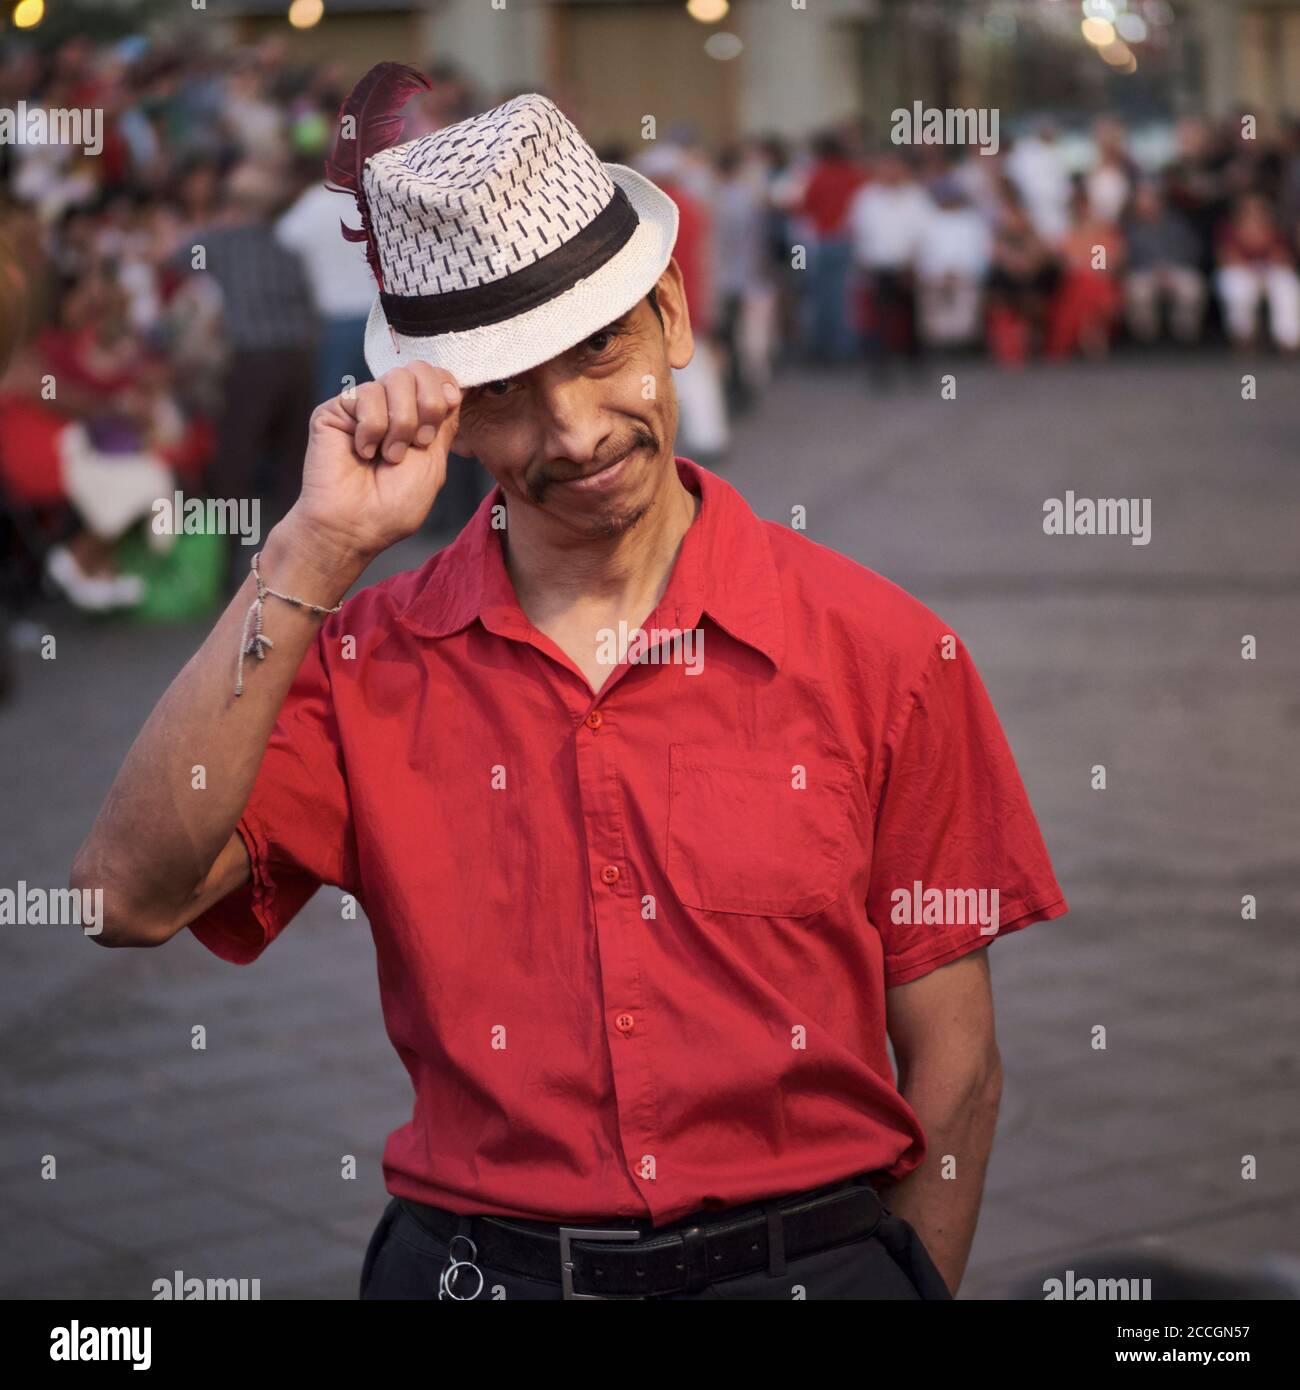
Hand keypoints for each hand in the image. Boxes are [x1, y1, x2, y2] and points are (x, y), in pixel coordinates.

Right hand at [289, 362, 461, 569]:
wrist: (353, 525)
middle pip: (420, 370)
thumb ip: (444, 423)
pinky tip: (361, 452)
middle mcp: (391, 408)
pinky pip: (366, 393)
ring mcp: (364, 406)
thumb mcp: (433, 464)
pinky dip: (372, 428)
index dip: (444, 390)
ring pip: (395, 379)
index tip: (440, 421)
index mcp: (418, 419)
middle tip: (416, 444)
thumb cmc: (392, 506)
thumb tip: (451, 386)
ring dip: (399, 424)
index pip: (438, 377)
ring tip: (387, 455)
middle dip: (426, 407)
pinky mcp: (337, 408)